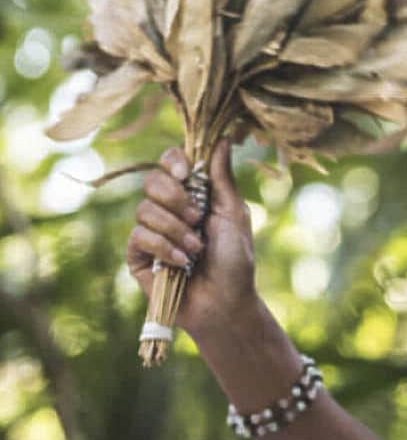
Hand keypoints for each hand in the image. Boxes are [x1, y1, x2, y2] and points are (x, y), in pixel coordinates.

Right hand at [126, 138, 257, 338]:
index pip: (171, 163)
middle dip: (176, 199)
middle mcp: (168, 209)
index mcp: (192, 195)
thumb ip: (222, 178)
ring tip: (197, 250)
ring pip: (144, 210)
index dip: (174, 162)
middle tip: (198, 219)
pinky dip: (165, 248)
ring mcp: (151, 232)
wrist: (226, 302)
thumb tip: (224, 137)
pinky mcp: (138, 256)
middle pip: (152, 181)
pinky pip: (139, 237)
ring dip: (176, 230)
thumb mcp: (233, 214)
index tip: (187, 174)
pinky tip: (183, 263)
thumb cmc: (235, 260)